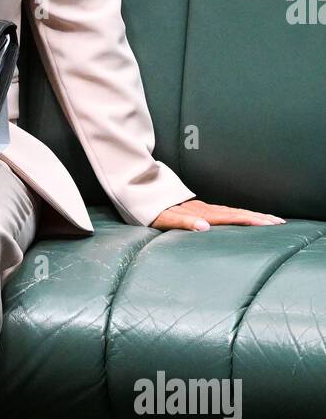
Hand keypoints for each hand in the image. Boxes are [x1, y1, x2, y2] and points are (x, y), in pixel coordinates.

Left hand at [148, 199, 286, 231]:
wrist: (139, 192)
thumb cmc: (150, 209)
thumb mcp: (164, 218)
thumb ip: (184, 222)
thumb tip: (204, 227)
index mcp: (200, 212)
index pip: (231, 216)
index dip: (250, 220)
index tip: (269, 223)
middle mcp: (204, 208)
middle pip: (237, 212)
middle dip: (259, 217)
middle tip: (280, 222)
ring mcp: (201, 207)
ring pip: (232, 211)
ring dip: (252, 215)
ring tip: (270, 219)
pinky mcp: (198, 208)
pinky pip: (224, 212)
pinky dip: (239, 214)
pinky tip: (243, 217)